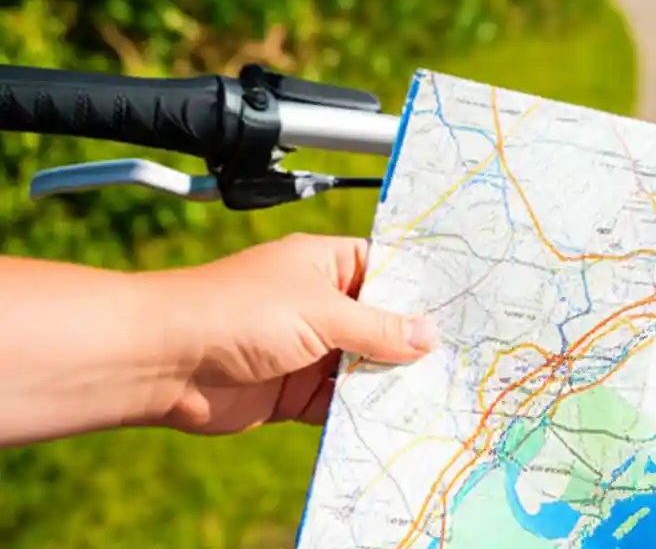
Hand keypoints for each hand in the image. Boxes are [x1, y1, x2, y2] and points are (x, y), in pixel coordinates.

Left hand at [141, 233, 437, 434]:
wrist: (162, 360)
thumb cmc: (234, 311)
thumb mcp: (321, 311)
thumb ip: (379, 328)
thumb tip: (428, 335)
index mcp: (325, 265)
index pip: (386, 271)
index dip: (421, 289)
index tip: (462, 306)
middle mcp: (319, 304)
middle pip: (380, 324)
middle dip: (412, 342)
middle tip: (459, 358)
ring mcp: (307, 349)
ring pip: (363, 366)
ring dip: (388, 381)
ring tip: (436, 393)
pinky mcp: (293, 392)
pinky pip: (338, 403)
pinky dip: (359, 412)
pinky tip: (392, 420)